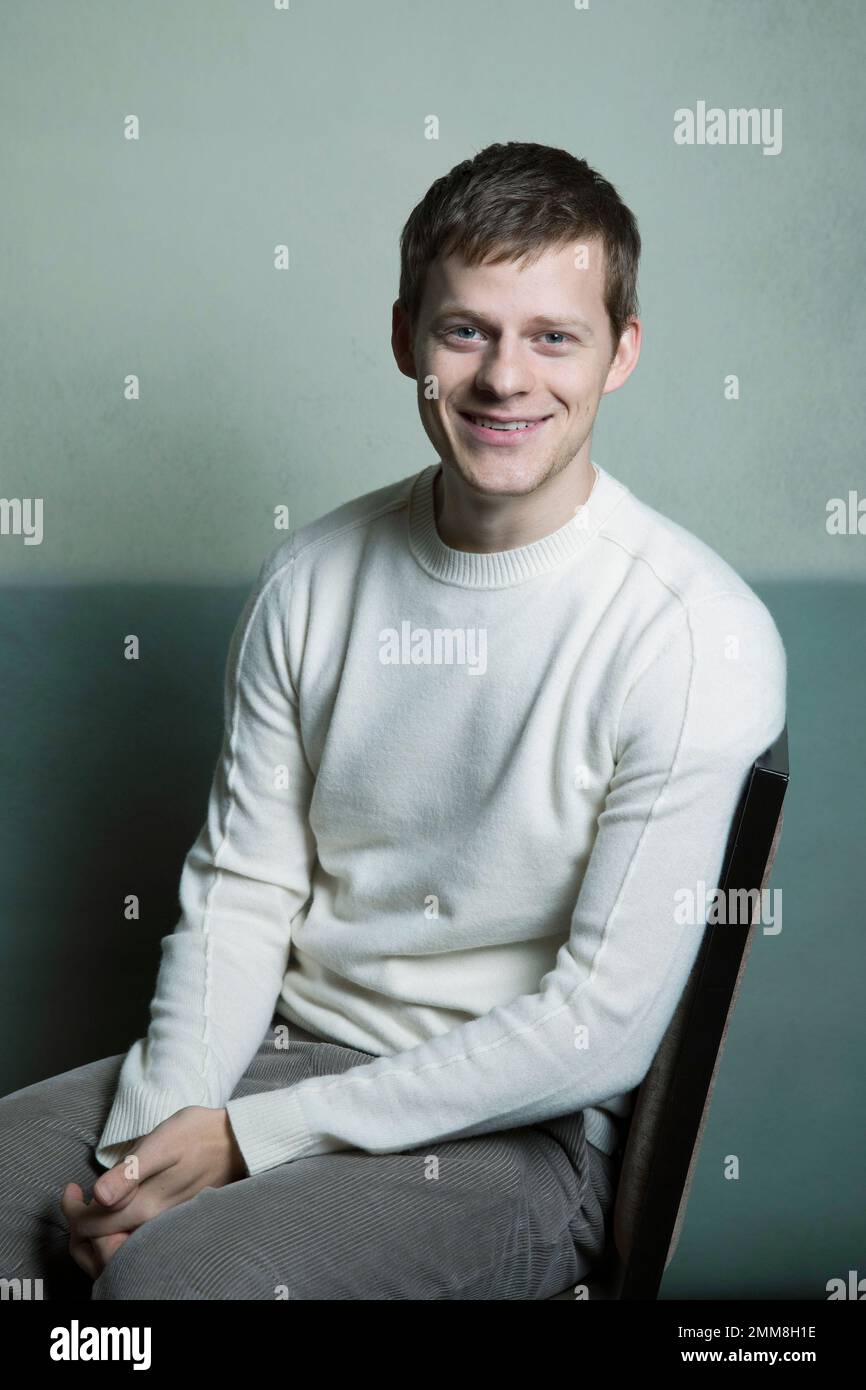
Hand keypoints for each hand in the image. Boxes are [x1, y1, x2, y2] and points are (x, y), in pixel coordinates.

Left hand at [61, 1106, 246, 1277]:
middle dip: (78, 1224)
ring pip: (116, 1244)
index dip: (71, 1210)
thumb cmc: (198, 1135)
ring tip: (89, 1206)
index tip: (69, 1189)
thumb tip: (97, 1195)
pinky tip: (116, 1211)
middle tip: (73, 1197)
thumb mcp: (162, 1143)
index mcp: (145, 1207)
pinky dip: (114, 1232)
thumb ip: (129, 1171)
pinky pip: (132, 1239)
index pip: (91, 1226)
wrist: (237, 1143)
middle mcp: (152, 1225)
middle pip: (100, 1242)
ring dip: (95, 1232)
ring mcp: (163, 1226)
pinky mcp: (170, 1221)